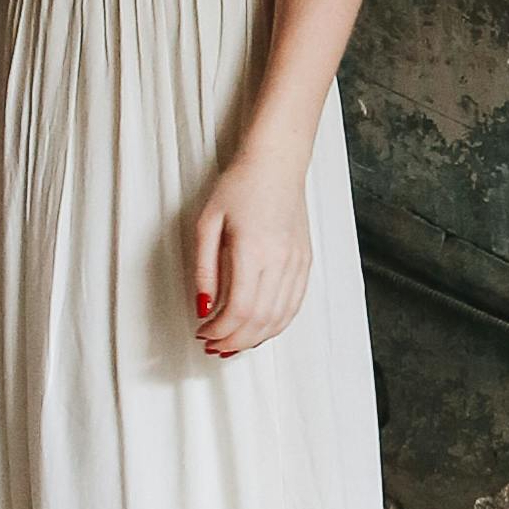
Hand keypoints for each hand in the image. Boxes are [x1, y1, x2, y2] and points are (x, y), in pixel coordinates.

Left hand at [191, 138, 311, 356]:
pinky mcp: (306, 261)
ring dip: (255, 338)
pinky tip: (259, 329)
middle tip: (213, 345)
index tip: (202, 333)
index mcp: (254, 251)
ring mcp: (297, 263)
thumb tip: (203, 307)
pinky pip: (294, 305)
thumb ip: (204, 269)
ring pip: (280, 318)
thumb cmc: (239, 186)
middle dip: (234, 341)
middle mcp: (281, 261)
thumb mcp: (207, 223)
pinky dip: (276, 324)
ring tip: (233, 344)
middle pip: (260, 321)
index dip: (219, 330)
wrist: (276, 162)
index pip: (239, 310)